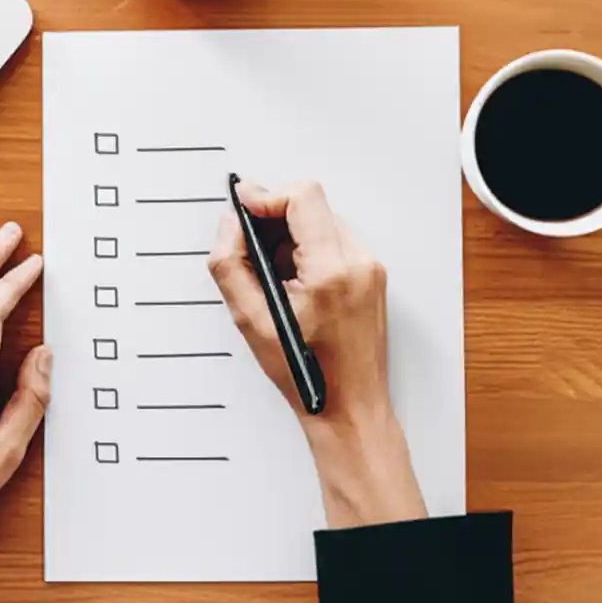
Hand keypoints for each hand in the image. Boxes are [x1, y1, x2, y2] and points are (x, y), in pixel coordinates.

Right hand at [208, 181, 426, 528]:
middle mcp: (358, 263)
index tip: (243, 202)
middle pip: (312, 206)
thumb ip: (231, 266)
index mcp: (331, 271)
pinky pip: (335, 242)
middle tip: (250, 243)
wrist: (350, 407)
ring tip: (274, 275)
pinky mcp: (372, 276)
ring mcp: (370, 269)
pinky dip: (309, 251)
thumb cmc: (310, 376)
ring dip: (292, 236)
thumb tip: (229, 228)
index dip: (266, 195)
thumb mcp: (252, 322)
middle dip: (276, 218)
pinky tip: (295, 283)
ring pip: (323, 222)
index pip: (302, 198)